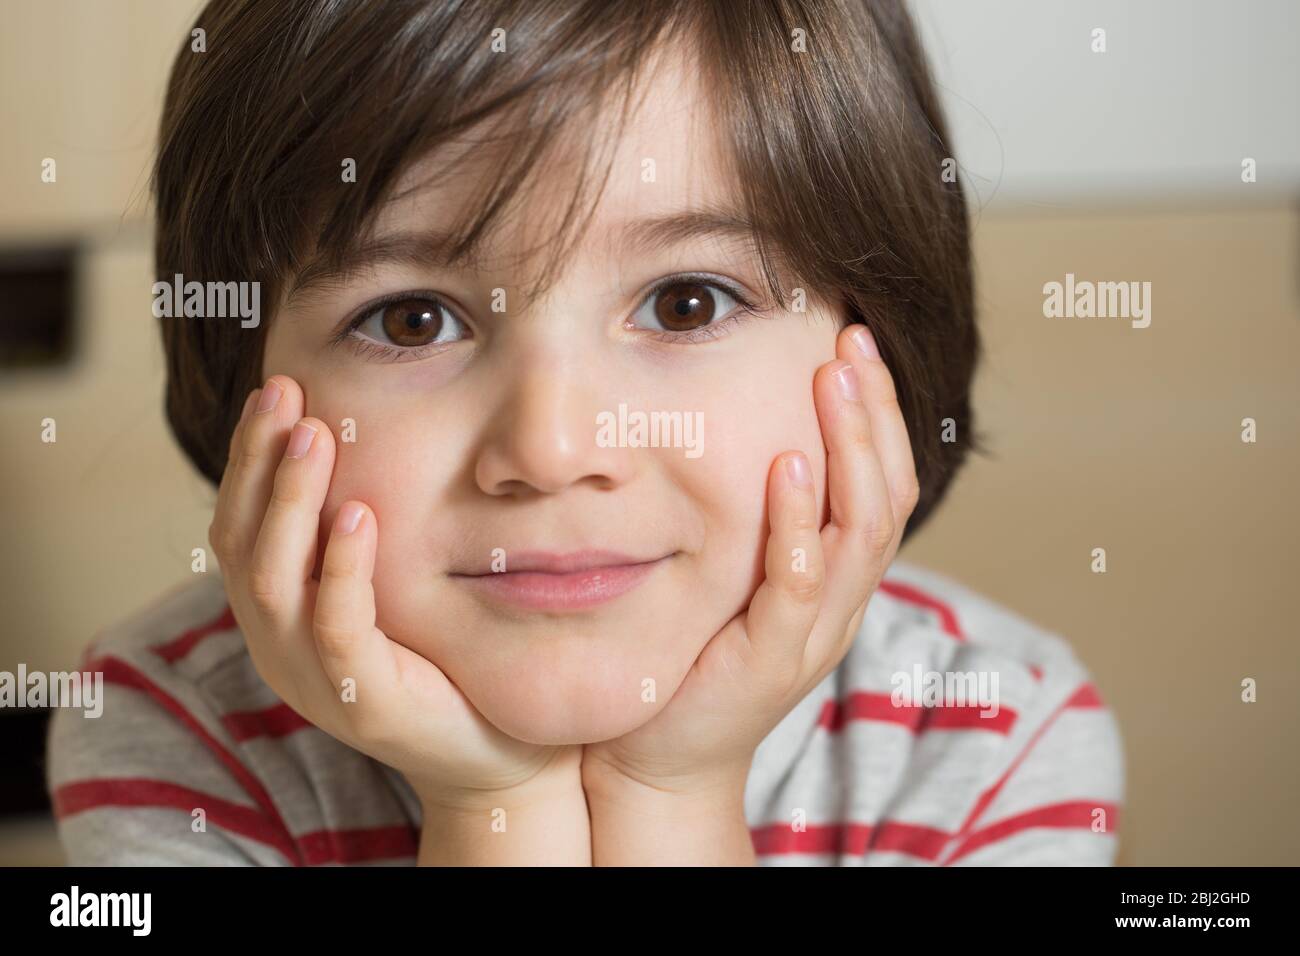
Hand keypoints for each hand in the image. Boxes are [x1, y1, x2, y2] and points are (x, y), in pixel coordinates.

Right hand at [208, 374, 581, 812]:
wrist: (500, 748)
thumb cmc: (445, 653)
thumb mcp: (392, 581)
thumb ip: (362, 527)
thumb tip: (362, 428)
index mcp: (278, 614)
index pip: (239, 524)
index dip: (249, 456)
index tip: (275, 388)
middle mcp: (279, 645)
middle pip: (241, 543)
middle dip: (259, 461)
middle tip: (283, 392)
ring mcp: (313, 679)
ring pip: (274, 582)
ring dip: (292, 501)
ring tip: (314, 435)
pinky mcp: (364, 703)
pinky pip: (338, 629)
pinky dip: (342, 568)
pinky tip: (359, 514)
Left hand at [581, 323, 918, 814]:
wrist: (661, 756)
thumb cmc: (692, 653)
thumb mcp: (735, 572)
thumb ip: (754, 516)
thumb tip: (740, 424)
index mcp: (836, 575)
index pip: (882, 482)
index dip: (878, 413)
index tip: (853, 342)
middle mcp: (840, 600)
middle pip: (886, 494)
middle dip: (874, 413)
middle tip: (853, 342)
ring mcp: (813, 632)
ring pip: (860, 531)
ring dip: (851, 450)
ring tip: (834, 380)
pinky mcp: (771, 660)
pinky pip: (799, 585)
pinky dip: (800, 524)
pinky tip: (789, 468)